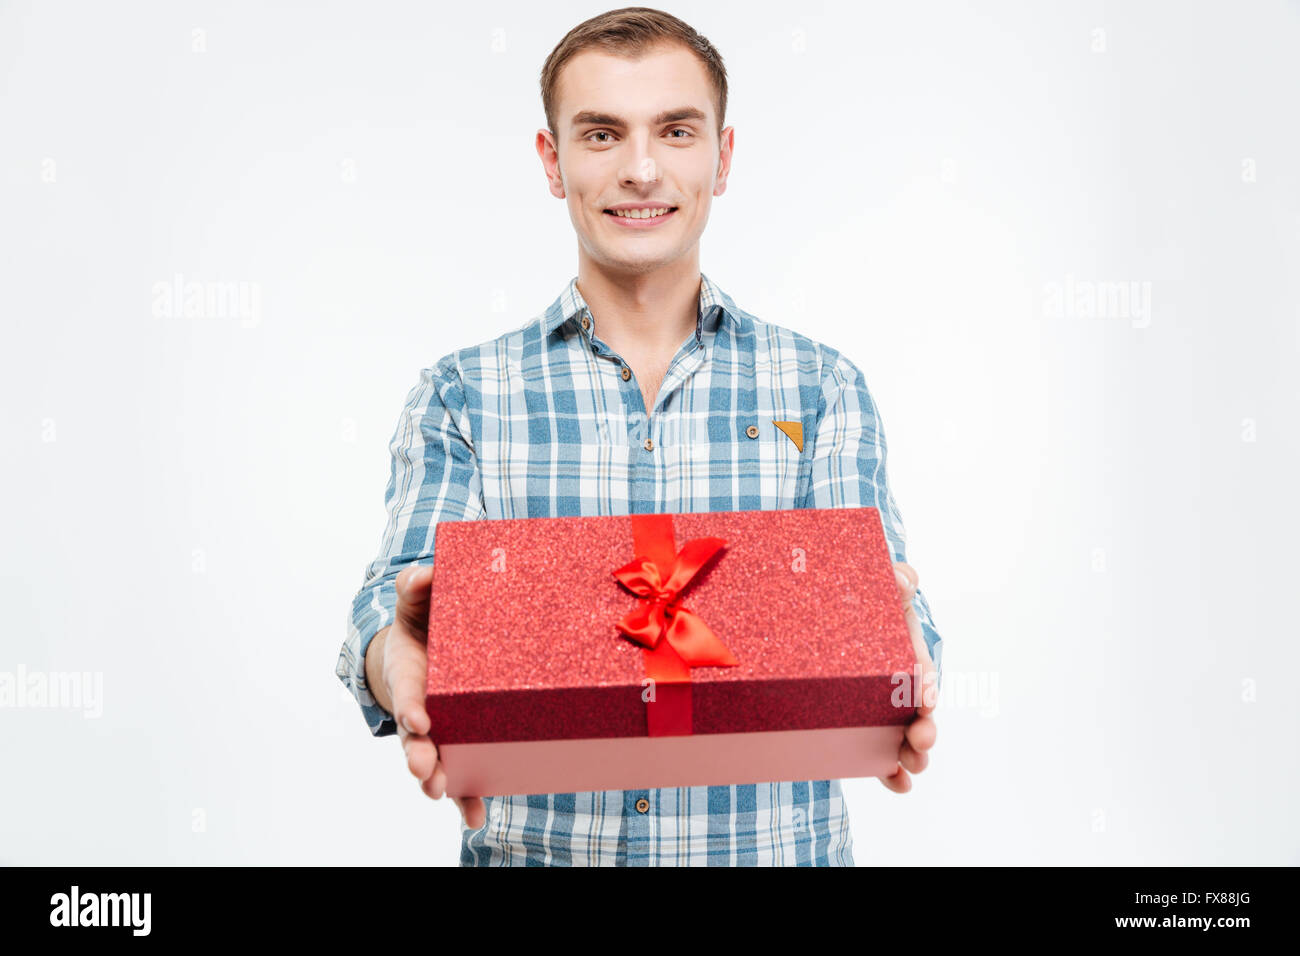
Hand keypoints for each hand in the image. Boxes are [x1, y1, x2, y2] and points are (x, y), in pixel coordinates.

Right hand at [383, 563, 486, 827]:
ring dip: (439, 780)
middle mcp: (422, 709)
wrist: (438, 643)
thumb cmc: (427, 621)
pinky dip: (466, 797)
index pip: (407, 692)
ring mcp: (441, 731)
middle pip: (415, 739)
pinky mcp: (462, 742)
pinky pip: (465, 772)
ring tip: (443, 792)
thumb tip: (421, 575)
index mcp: (411, 674)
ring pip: (435, 762)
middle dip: (418, 757)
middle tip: (424, 771)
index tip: (418, 719)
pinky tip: (474, 816)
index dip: (409, 707)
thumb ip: (417, 586)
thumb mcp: (418, 600)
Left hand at [877, 561, 936, 793]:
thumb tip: (902, 578)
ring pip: (904, 736)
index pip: (921, 670)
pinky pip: (878, 753)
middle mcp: (900, 685)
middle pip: (919, 711)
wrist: (827, 614)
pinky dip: (891, 772)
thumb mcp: (878, 587)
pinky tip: (899, 784)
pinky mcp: (862, 728)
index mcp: (906, 652)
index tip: (925, 695)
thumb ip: (895, 580)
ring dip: (913, 754)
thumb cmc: (864, 603)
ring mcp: (882, 710)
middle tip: (922, 739)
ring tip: (912, 767)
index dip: (925, 683)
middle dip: (926, 728)